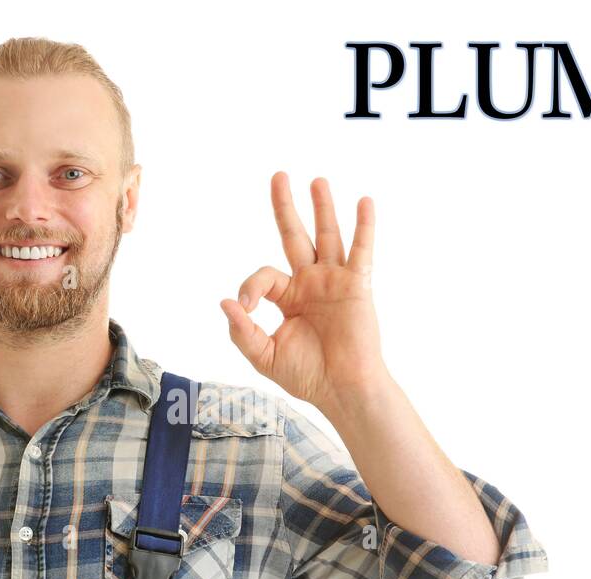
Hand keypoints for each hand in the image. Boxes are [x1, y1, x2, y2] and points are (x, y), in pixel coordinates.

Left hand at [220, 171, 388, 415]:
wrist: (341, 389)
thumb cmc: (307, 376)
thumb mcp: (264, 355)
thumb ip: (242, 331)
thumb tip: (226, 302)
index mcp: (288, 297)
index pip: (264, 275)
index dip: (250, 287)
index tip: (245, 307)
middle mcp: (311, 283)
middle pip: (295, 236)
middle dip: (286, 207)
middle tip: (278, 176)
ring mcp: (335, 281)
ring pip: (327, 236)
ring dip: (323, 208)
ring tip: (316, 181)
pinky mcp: (356, 286)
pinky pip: (361, 251)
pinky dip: (364, 227)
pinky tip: (364, 203)